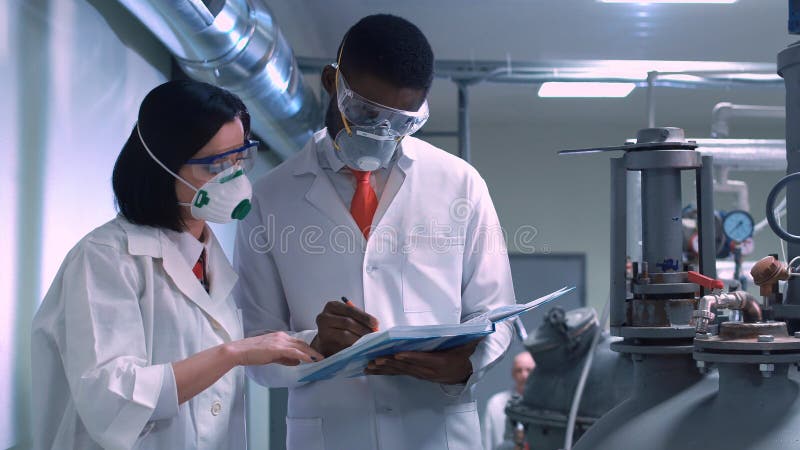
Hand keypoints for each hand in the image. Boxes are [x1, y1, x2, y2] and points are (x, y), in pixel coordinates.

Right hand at [229, 332, 323, 365]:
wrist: (239, 351)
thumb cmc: (252, 354)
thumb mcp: (271, 356)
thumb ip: (284, 358)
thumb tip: (297, 361)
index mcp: (280, 337)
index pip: (298, 343)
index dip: (308, 349)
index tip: (317, 355)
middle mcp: (282, 337)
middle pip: (302, 344)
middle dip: (314, 351)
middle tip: (323, 357)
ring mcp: (280, 341)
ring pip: (301, 347)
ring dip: (312, 354)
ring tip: (321, 359)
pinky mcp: (277, 348)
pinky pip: (295, 352)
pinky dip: (304, 356)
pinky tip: (311, 360)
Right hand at [311, 301, 379, 356]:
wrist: (326, 341)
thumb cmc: (340, 327)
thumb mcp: (348, 317)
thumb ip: (359, 319)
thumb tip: (375, 326)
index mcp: (332, 306)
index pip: (350, 310)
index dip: (364, 317)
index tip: (376, 324)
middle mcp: (323, 317)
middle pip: (348, 322)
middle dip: (363, 329)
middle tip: (374, 335)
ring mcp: (322, 331)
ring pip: (344, 335)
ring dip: (359, 339)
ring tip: (369, 341)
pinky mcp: (323, 345)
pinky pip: (341, 346)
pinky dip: (352, 347)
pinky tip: (360, 348)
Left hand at [364, 339, 481, 383]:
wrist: (466, 373)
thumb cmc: (465, 355)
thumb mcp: (469, 345)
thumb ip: (471, 336)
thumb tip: (479, 327)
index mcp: (441, 362)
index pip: (424, 359)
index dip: (411, 357)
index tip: (398, 354)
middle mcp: (429, 371)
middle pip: (408, 367)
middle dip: (390, 363)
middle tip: (375, 360)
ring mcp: (422, 374)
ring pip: (401, 371)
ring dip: (385, 369)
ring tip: (370, 365)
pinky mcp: (417, 374)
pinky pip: (400, 373)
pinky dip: (386, 371)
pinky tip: (374, 370)